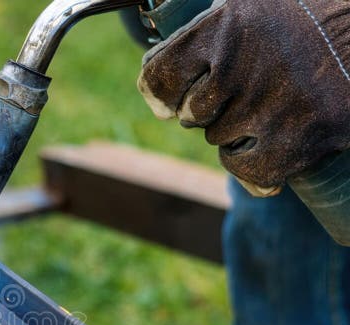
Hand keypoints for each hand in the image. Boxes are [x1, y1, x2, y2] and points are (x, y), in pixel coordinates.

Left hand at [138, 0, 349, 196]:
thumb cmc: (306, 18)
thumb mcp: (252, 6)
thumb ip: (204, 39)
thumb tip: (157, 95)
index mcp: (224, 27)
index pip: (159, 77)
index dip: (162, 92)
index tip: (172, 97)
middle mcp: (239, 67)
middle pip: (191, 114)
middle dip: (211, 107)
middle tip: (250, 85)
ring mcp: (266, 108)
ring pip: (219, 139)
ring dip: (237, 129)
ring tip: (275, 101)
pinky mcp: (295, 141)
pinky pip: (244, 168)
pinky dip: (251, 161)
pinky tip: (272, 139)